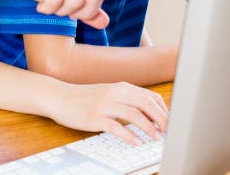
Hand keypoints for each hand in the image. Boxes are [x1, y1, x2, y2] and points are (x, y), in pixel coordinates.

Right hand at [49, 82, 168, 143]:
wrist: (60, 97)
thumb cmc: (85, 97)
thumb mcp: (108, 93)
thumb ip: (127, 99)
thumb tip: (149, 112)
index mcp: (121, 87)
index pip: (149, 97)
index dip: (163, 110)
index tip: (169, 122)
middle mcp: (114, 93)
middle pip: (145, 104)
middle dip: (161, 119)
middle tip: (168, 131)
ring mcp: (104, 105)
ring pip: (134, 114)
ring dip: (148, 127)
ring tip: (156, 138)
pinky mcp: (94, 117)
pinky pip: (116, 127)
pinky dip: (129, 135)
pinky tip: (136, 142)